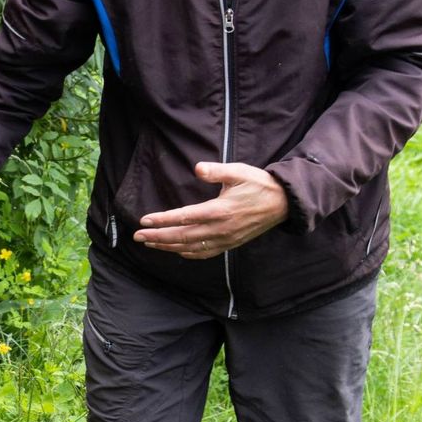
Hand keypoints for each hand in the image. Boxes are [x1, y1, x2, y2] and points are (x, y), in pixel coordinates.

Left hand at [133, 162, 288, 259]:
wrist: (284, 203)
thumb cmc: (259, 184)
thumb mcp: (239, 172)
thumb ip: (217, 171)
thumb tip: (198, 168)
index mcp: (220, 210)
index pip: (184, 217)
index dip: (162, 220)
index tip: (144, 220)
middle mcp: (220, 228)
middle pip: (182, 236)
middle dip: (157, 236)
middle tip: (138, 236)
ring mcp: (226, 239)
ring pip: (191, 247)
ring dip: (168, 246)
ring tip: (150, 243)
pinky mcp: (231, 244)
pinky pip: (206, 253)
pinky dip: (188, 253)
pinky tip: (177, 251)